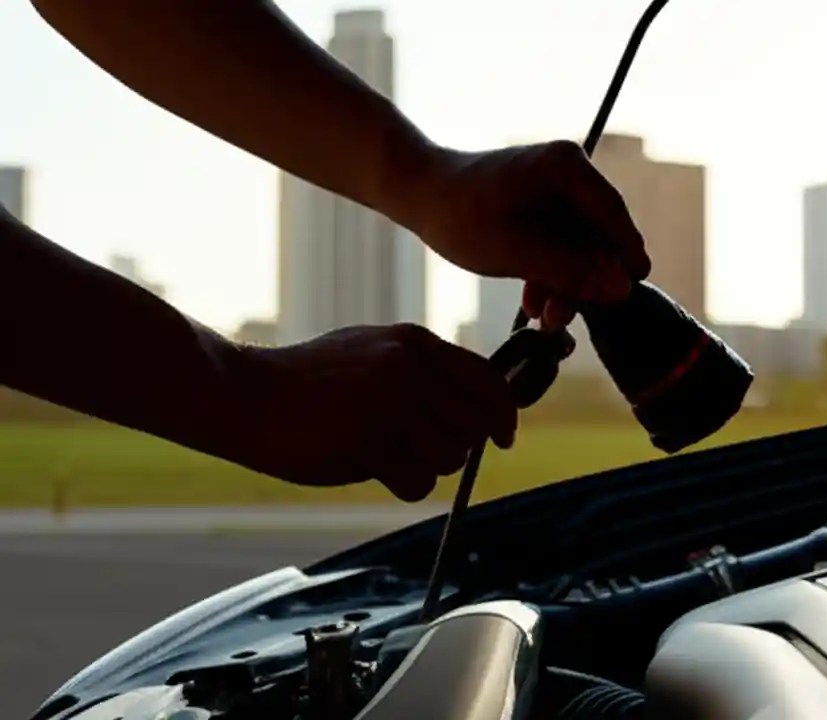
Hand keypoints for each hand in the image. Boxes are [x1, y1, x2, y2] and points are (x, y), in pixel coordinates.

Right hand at [234, 325, 516, 501]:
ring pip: (450, 457)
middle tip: (421, 451)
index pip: (488, 380)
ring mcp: (393, 403)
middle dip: (457, 447)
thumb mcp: (372, 351)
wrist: (243, 394)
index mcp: (415, 342)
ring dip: (426, 467)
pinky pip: (419, 482)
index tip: (504, 435)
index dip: (503, 413)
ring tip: (386, 454)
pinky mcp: (373, 441)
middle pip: (475, 425)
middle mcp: (411, 367)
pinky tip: (372, 468)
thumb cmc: (307, 380)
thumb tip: (475, 408)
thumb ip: (422, 370)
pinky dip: (403, 486)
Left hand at [408, 141, 650, 327]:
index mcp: (568, 168)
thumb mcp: (517, 252)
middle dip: (583, 280)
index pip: (613, 216)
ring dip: (564, 283)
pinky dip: (550, 272)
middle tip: (562, 318)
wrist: (417, 194)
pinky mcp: (542, 205)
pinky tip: (533, 302)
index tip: (631, 290)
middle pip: (598, 236)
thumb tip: (622, 289)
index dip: (626, 256)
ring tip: (543, 318)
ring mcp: (556, 189)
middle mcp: (569, 172)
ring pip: (579, 246)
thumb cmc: (462, 216)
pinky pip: (560, 244)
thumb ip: (572, 271)